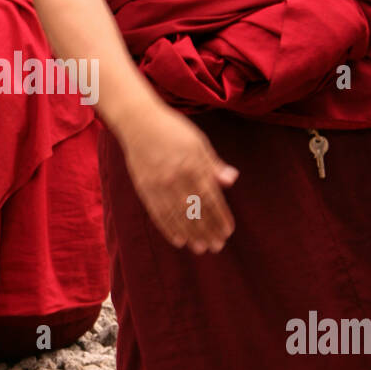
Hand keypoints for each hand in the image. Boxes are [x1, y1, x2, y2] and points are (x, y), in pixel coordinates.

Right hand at [120, 101, 237, 252]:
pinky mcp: (145, 188)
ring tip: (200, 248)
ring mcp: (159, 185)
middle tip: (217, 246)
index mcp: (193, 166)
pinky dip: (168, 228)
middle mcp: (177, 178)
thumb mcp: (198, 142)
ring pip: (177, 216)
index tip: (228, 231)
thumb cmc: (172, 129)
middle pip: (195, 211)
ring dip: (190, 234)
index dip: (220, 217)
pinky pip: (158, 213)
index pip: (211, 198)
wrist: (138, 121)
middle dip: (208, 230)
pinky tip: (178, 240)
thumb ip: (213, 164)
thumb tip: (232, 180)